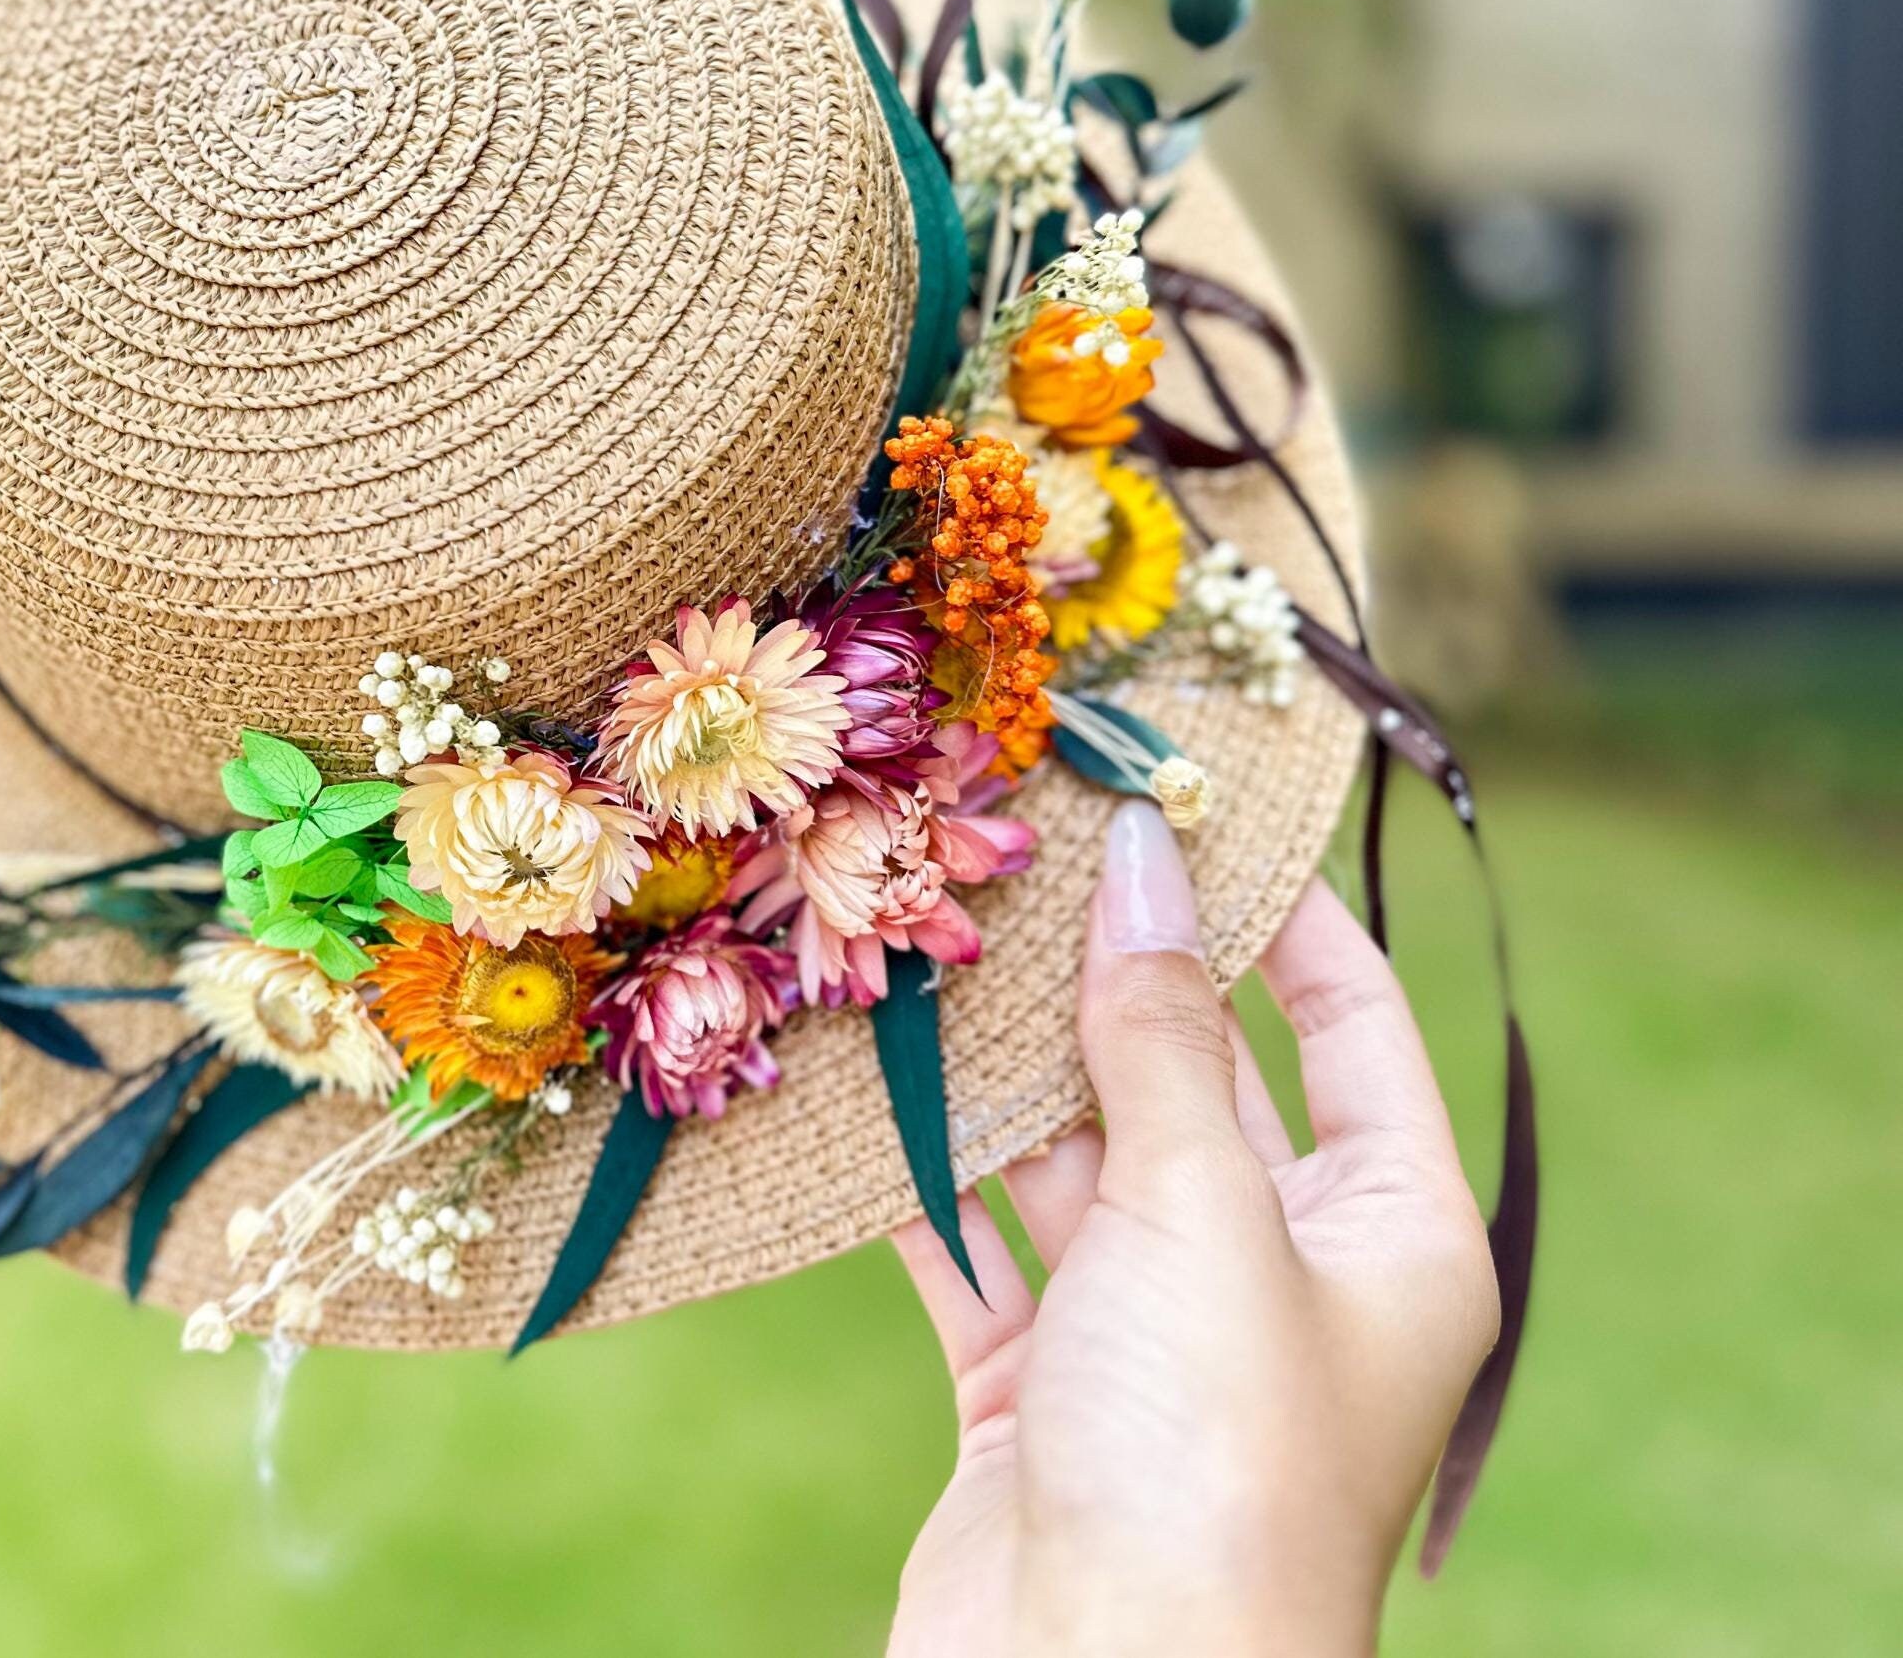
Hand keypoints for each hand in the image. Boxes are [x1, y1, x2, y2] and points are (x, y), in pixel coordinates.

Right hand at [887, 801, 1497, 1656]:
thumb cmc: (1210, 1457)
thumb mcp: (1206, 1213)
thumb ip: (1164, 1033)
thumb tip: (1145, 857)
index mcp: (1392, 1240)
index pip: (1354, 1029)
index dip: (1284, 911)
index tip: (1195, 798)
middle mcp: (1280, 1280)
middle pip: (1199, 1084)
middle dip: (1112, 977)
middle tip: (1023, 847)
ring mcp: (1151, 1339)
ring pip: (1074, 1161)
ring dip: (1002, 1071)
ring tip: (926, 941)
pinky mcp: (1039, 1392)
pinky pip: (982, 1251)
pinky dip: (926, 1180)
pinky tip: (863, 1091)